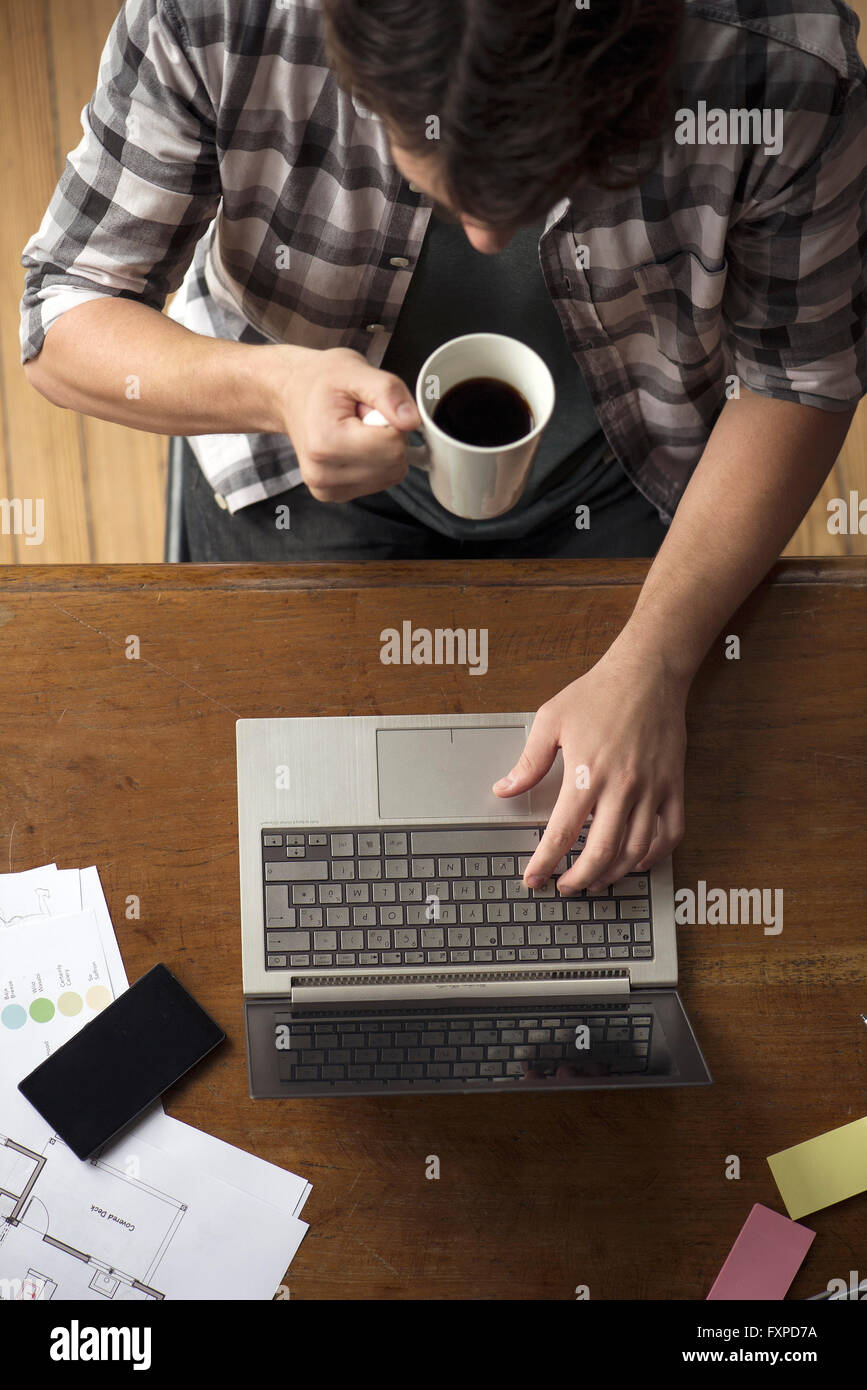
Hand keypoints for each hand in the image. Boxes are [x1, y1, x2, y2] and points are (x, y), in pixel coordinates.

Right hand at [270, 345, 421, 501]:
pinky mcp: (333, 495)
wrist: (291, 394)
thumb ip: (388, 392)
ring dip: (383, 450)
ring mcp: (326, 489)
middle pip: (394, 464)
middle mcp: (322, 473)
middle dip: (389, 437)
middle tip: (363, 417)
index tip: (370, 408)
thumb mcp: (355, 370)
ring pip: (391, 475)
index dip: (392, 421)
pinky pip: (380, 483)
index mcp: (326, 442)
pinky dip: (376, 463)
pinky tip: (354, 445)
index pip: (393, 446)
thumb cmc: (320, 381)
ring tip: (356, 429)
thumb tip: (412, 420)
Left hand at [492, 637, 688, 892]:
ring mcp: (651, 789)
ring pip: (636, 851)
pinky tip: (637, 862)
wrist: (647, 673)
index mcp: (586, 773)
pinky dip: (655, 856)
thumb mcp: (551, 721)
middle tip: (565, 887)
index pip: (561, 833)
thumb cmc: (598, 694)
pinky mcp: (673, 786)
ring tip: (595, 881)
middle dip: (579, 879)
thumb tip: (505, 789)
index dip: (545, 863)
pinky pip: (670, 833)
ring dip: (613, 874)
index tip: (533, 879)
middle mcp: (621, 787)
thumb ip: (528, 762)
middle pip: (600, 853)